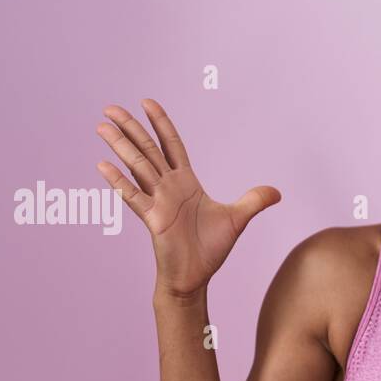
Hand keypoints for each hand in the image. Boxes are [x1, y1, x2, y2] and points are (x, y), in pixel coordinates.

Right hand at [96, 99, 280, 297]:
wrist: (196, 278)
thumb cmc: (210, 249)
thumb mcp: (237, 219)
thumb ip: (254, 201)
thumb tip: (278, 193)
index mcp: (186, 183)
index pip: (171, 146)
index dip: (161, 124)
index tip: (147, 102)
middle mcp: (168, 188)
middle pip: (148, 150)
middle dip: (131, 128)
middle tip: (110, 108)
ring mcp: (158, 202)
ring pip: (137, 168)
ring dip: (120, 147)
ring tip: (102, 127)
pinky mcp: (152, 220)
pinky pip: (133, 197)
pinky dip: (118, 182)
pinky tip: (103, 165)